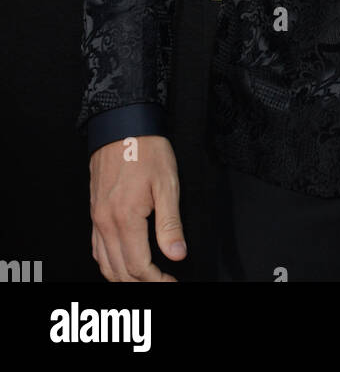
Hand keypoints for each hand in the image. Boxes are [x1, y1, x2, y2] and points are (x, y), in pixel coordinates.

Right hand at [89, 135, 185, 281]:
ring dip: (124, 277)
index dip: (157, 280)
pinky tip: (122, 262)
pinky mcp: (94, 211)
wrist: (123, 124)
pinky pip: (96, 248)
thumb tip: (177, 254)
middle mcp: (105, 222)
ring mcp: (96, 217)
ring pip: (105, 263)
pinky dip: (109, 263)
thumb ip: (170, 224)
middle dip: (142, 283)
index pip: (138, 266)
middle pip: (120, 270)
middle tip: (164, 282)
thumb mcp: (167, 184)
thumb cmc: (147, 149)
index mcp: (124, 218)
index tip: (173, 282)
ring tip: (146, 278)